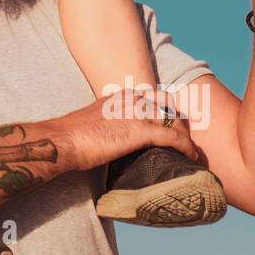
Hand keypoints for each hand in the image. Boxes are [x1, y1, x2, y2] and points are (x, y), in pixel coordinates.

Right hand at [68, 87, 199, 170]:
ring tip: (190, 151)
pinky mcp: (141, 131)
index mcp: (119, 96)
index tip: (170, 125)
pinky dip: (186, 148)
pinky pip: (174, 138)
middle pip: (168, 105)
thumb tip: (114, 138)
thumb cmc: (72, 136)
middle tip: (183, 140)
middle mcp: (132, 99)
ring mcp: (138, 113)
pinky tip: (191, 157)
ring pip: (174, 120)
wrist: (64, 140)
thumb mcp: (93, 120)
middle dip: (178, 121)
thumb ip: (109, 122)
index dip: (165, 111)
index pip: (152, 96)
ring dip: (185, 136)